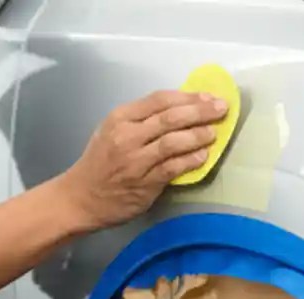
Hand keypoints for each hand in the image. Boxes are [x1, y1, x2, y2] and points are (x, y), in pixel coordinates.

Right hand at [55, 90, 227, 232]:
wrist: (80, 198)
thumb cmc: (101, 163)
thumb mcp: (114, 131)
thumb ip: (143, 120)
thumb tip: (184, 109)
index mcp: (121, 117)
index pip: (160, 99)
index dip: (189, 96)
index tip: (209, 96)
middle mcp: (127, 135)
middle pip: (170, 117)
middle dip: (200, 111)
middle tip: (222, 109)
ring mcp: (135, 160)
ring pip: (173, 141)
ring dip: (198, 135)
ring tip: (214, 133)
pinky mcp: (144, 182)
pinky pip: (173, 168)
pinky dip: (190, 160)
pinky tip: (203, 156)